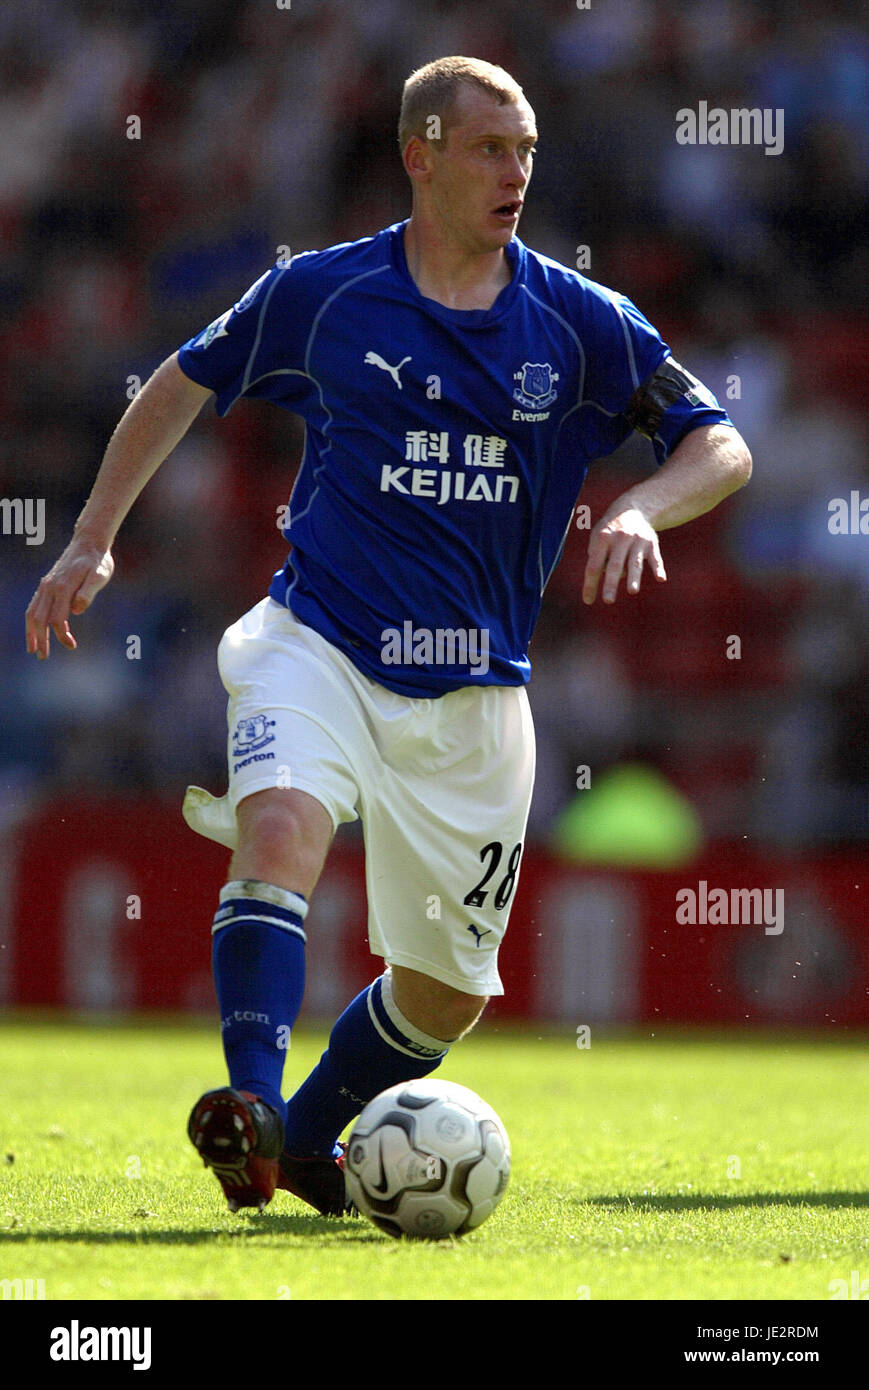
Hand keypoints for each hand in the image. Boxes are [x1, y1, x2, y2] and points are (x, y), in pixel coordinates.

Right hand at [25, 539, 114, 658]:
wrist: (88, 544)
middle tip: (42, 657)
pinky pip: (34, 606)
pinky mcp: (46, 585)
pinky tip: (35, 632)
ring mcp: (46, 586)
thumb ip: (88, 592)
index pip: (58, 618)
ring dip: (32, 633)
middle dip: (40, 640)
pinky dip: (32, 621)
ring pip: (32, 613)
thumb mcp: (100, 575)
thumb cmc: (97, 562)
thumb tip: (77, 610)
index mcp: (63, 587)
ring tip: (34, 649)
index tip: (71, 646)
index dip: (62, 635)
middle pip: (39, 618)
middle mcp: (50, 587)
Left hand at [582, 505, 665, 604]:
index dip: (590, 584)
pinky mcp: (651, 542)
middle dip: (611, 584)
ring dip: (633, 577)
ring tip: (632, 591)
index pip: (593, 565)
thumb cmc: (610, 531)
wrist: (633, 509)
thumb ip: (596, 557)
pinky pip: (655, 558)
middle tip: (608, 601)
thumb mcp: (597, 537)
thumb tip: (601, 576)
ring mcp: (637, 540)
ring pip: (634, 562)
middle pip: (614, 565)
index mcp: (602, 538)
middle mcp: (620, 538)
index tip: (588, 601)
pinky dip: (658, 568)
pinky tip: (660, 579)